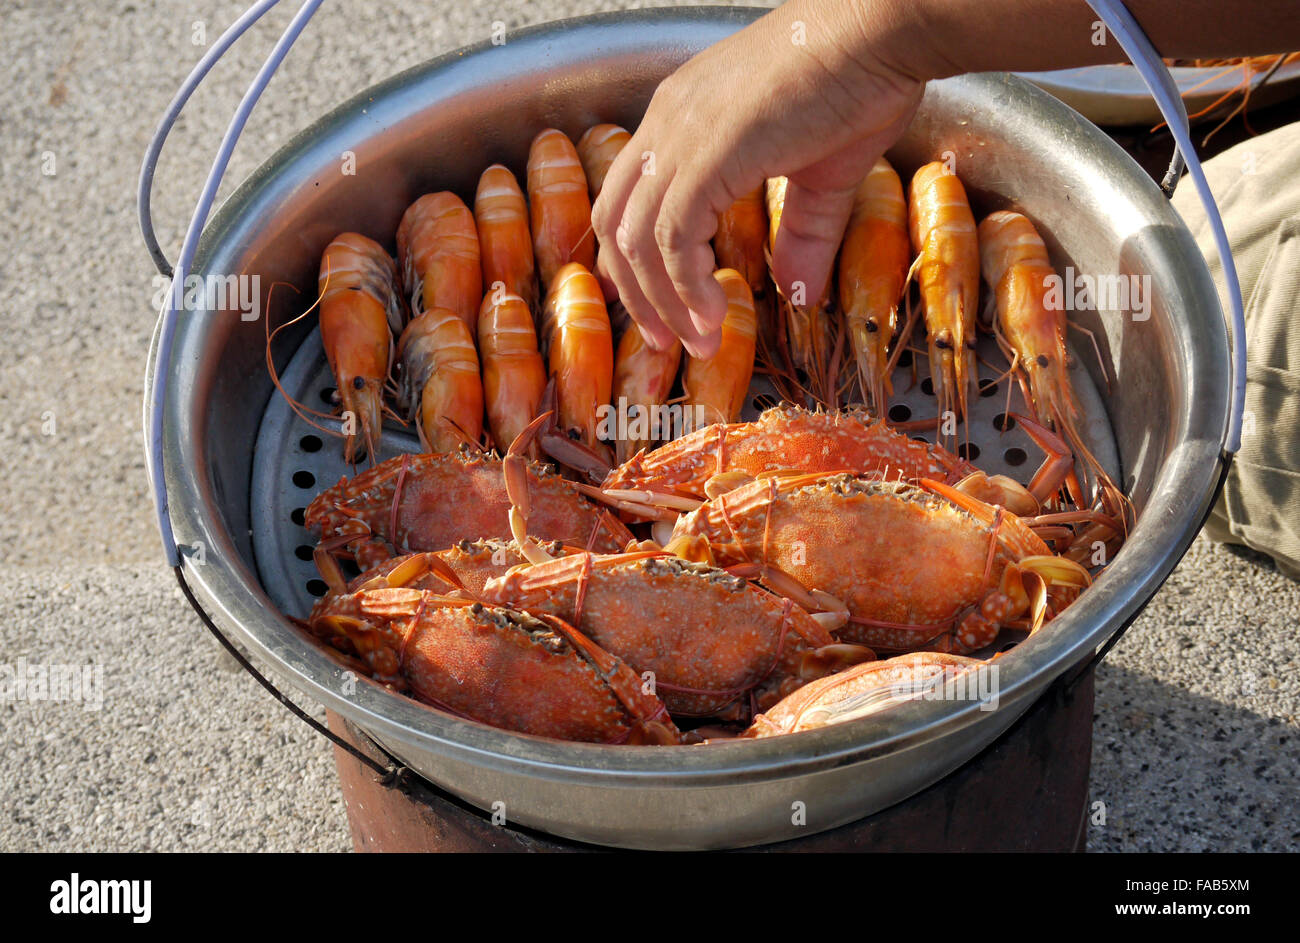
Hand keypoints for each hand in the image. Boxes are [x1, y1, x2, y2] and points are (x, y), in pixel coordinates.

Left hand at [591, 0, 927, 357]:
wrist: (880, 30)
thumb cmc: (861, 81)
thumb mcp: (824, 175)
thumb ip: (801, 235)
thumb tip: (798, 294)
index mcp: (681, 119)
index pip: (627, 200)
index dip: (634, 262)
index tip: (659, 308)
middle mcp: (667, 123)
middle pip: (614, 225)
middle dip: (636, 293)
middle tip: (666, 342)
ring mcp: (680, 136)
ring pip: (637, 239)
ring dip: (663, 302)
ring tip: (698, 342)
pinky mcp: (705, 153)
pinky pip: (673, 237)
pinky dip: (687, 286)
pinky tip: (714, 314)